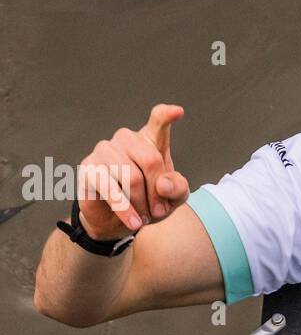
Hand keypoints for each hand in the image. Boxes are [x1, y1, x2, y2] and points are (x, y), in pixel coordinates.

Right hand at [77, 104, 189, 239]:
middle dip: (158, 192)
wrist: (117, 223)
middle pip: (151, 160)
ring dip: (141, 203)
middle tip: (159, 212)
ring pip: (131, 176)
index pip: (158, 122)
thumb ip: (177, 188)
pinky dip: (125, 209)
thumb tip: (163, 184)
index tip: (178, 112)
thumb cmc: (148, 204)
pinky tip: (134, 223)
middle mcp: (126, 139)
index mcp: (149, 141)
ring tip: (144, 218)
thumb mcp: (172, 200)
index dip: (166, 115)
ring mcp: (105, 150)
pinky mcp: (88, 167)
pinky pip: (110, 188)